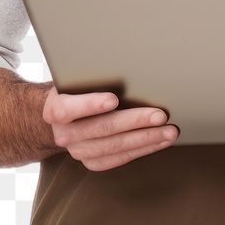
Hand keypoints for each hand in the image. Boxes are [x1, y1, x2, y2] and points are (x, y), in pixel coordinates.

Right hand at [42, 86, 178, 170]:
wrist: (62, 115)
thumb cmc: (77, 90)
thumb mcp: (77, 78)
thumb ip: (93, 76)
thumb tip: (127, 63)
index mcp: (56, 109)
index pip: (69, 108)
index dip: (91, 104)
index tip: (113, 99)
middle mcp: (65, 133)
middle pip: (102, 128)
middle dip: (134, 121)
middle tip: (159, 115)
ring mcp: (78, 150)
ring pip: (114, 146)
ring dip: (146, 138)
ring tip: (168, 131)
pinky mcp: (92, 161)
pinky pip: (120, 158)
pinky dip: (142, 149)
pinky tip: (160, 141)